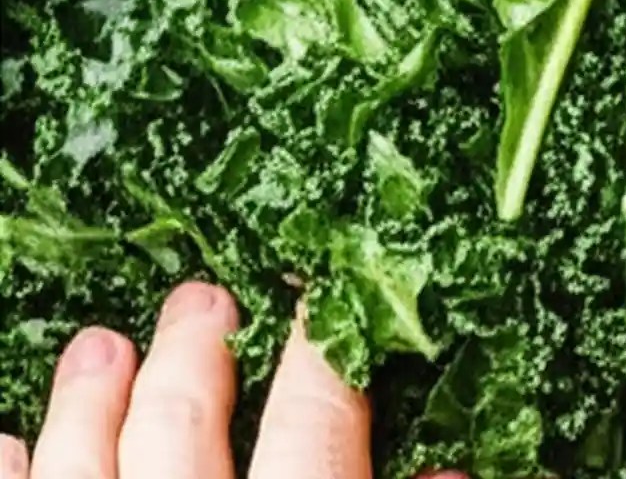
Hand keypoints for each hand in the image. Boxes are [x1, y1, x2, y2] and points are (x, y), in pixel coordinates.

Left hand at [0, 282, 460, 478]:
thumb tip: (454, 470)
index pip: (313, 422)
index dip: (322, 349)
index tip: (325, 291)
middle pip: (182, 427)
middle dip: (192, 353)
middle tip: (200, 301)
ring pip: (83, 465)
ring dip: (86, 402)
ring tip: (96, 347)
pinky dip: (12, 472)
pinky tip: (6, 442)